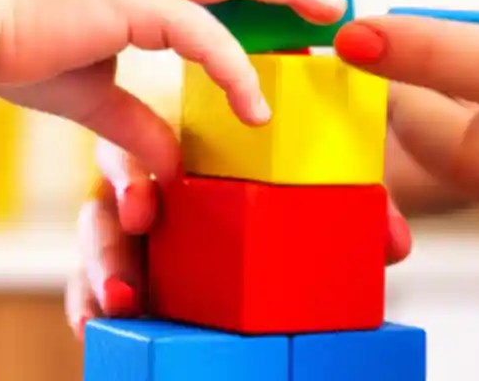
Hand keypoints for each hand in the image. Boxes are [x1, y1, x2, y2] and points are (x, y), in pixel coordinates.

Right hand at [0, 0, 347, 181]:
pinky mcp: (133, 3)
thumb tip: (174, 167)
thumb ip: (135, 126)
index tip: (284, 11)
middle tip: (330, 0)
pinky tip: (255, 104)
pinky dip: (233, 68)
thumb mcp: (89, 96)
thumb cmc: (12, 49)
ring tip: (328, 15)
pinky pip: (202, 34)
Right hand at [65, 139, 413, 337]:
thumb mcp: (335, 192)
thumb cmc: (304, 196)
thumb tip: (392, 243)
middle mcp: (155, 197)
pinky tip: (93, 330)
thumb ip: (360, 208)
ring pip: (94, 247)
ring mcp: (137, 240)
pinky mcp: (132, 278)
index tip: (147, 203)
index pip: (142, 148)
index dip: (131, 170)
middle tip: (126, 273)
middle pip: (105, 205)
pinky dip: (87, 308)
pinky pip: (91, 290)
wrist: (308, 244)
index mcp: (189, 157)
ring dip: (97, 275)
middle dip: (108, 240)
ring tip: (117, 306)